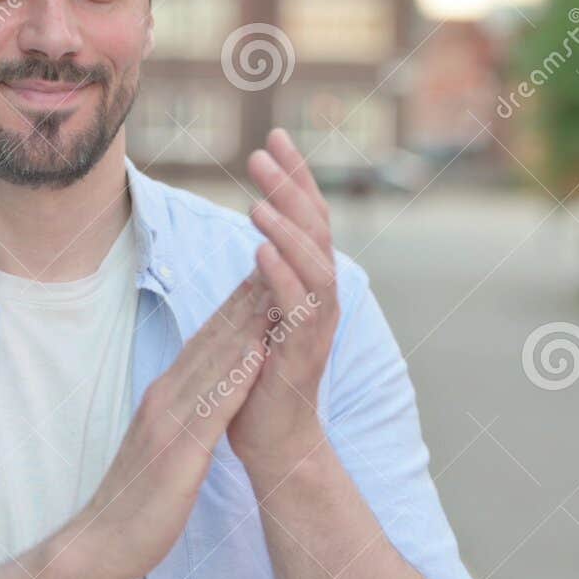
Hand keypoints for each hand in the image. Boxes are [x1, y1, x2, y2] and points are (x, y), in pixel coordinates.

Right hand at [66, 275, 271, 578]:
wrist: (101, 542)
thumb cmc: (135, 499)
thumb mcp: (161, 443)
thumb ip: (180, 413)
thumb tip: (201, 392)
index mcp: (164, 395)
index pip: (205, 340)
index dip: (235, 305)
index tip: (263, 272)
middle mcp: (166, 396)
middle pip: (212, 339)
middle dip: (245, 299)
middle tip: (277, 257)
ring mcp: (170, 420)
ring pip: (215, 362)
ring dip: (247, 325)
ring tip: (277, 289)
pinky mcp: (179, 450)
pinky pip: (213, 407)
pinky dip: (236, 376)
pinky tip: (259, 353)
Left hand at [227, 128, 340, 478]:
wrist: (273, 441)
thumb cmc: (260, 376)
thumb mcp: (261, 314)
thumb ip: (266, 277)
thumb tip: (264, 234)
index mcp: (309, 282)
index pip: (307, 217)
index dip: (295, 176)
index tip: (275, 136)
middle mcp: (321, 297)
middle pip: (315, 230)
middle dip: (291, 188)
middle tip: (262, 152)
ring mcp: (317, 325)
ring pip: (312, 265)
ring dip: (286, 229)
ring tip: (257, 200)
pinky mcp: (304, 355)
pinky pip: (298, 309)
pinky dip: (281, 277)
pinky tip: (259, 252)